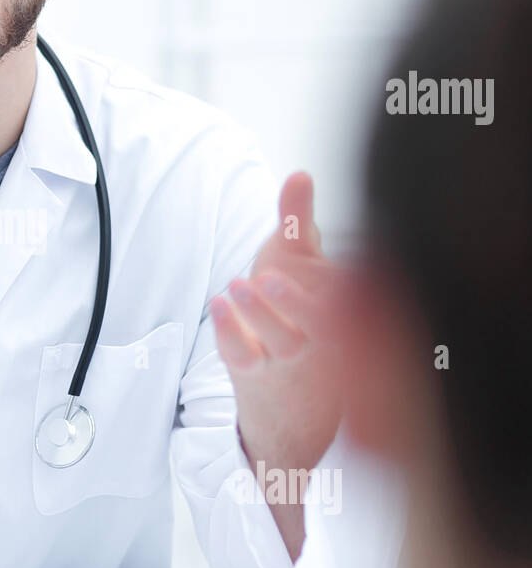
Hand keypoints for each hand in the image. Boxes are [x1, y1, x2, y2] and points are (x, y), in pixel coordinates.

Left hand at [209, 172, 340, 476]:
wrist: (291, 393)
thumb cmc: (298, 311)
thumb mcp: (303, 265)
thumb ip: (299, 221)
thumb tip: (299, 173)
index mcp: (341, 307)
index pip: (349, 295)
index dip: (338, 279)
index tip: (314, 251)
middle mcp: (323, 336)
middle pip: (318, 326)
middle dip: (298, 303)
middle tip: (271, 278)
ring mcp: (289, 358)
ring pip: (281, 343)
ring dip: (261, 316)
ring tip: (239, 285)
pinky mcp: (256, 372)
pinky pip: (244, 356)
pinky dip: (231, 332)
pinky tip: (218, 305)